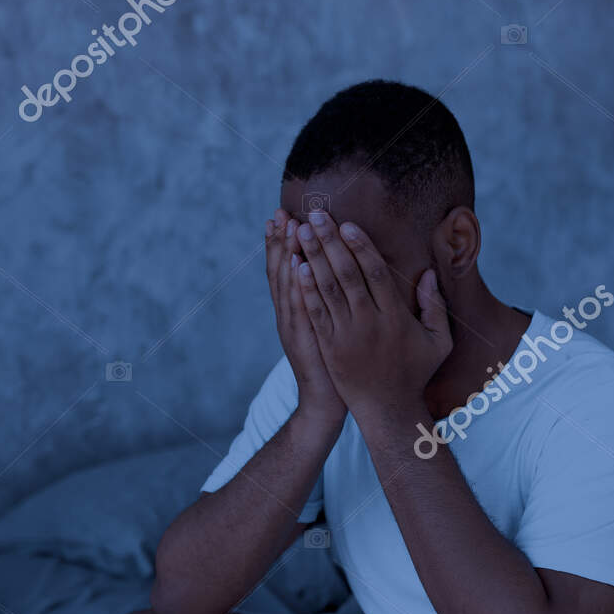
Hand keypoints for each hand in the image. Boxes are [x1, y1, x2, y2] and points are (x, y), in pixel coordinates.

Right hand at [265, 210, 342, 424]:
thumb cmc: (333, 363)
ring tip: (290, 226)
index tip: (283, 215)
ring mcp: (295, 326)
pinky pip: (301, 308)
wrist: (325, 401)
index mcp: (295, 308)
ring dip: (288, 254)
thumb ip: (323, 299)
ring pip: (288, 284)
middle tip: (281, 211)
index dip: (282, 242)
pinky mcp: (307, 340)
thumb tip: (328, 269)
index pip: (286, 268)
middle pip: (282, 270)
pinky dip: (297, 286)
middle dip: (281, 240)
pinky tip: (298, 264)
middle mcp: (290, 314)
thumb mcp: (324, 326)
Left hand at [294, 212, 451, 422]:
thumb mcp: (439, 342)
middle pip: (346, 275)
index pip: (375, 273)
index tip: (347, 224)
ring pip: (327, 289)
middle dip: (329, 242)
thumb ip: (436, 307)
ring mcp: (346, 335)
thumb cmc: (415, 373)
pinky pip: (316, 312)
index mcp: (396, 318)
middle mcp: (369, 323)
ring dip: (313, 257)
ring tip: (300, 231)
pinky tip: (297, 267)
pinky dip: (306, 289)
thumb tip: (428, 272)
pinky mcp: (329, 346)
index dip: (360, 246)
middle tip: (315, 215)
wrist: (387, 410)